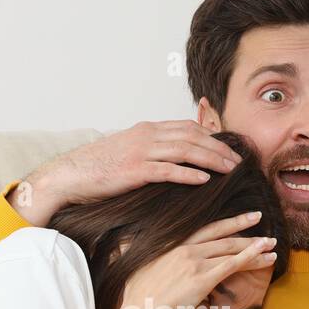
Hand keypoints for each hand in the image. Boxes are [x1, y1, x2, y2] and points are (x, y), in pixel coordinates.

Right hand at [9, 120, 244, 226]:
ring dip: (212, 159)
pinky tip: (205, 180)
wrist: (70, 174)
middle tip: (239, 160)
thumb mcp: (126, 152)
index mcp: (146, 130)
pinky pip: (168, 170)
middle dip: (219, 148)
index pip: (187, 127)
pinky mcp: (134, 170)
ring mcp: (141, 152)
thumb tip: (168, 160)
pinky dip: (189, 174)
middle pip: (192, 136)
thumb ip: (148, 151)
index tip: (228, 147)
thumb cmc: (96, 168)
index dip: (211, 136)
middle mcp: (147, 136)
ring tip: (230, 170)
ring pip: (186, 150)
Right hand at [119, 211, 275, 308]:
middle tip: (260, 218)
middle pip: (222, 236)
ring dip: (255, 246)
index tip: (239, 217)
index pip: (205, 230)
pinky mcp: (203, 279)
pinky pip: (232, 265)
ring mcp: (195, 263)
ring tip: (272, 244)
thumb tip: (125, 245)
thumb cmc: (137, 298)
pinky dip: (251, 257)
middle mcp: (185, 249)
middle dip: (243, 226)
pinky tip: (266, 253)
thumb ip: (139, 253)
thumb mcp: (136, 267)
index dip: (224, 223)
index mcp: (172, 245)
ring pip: (231, 250)